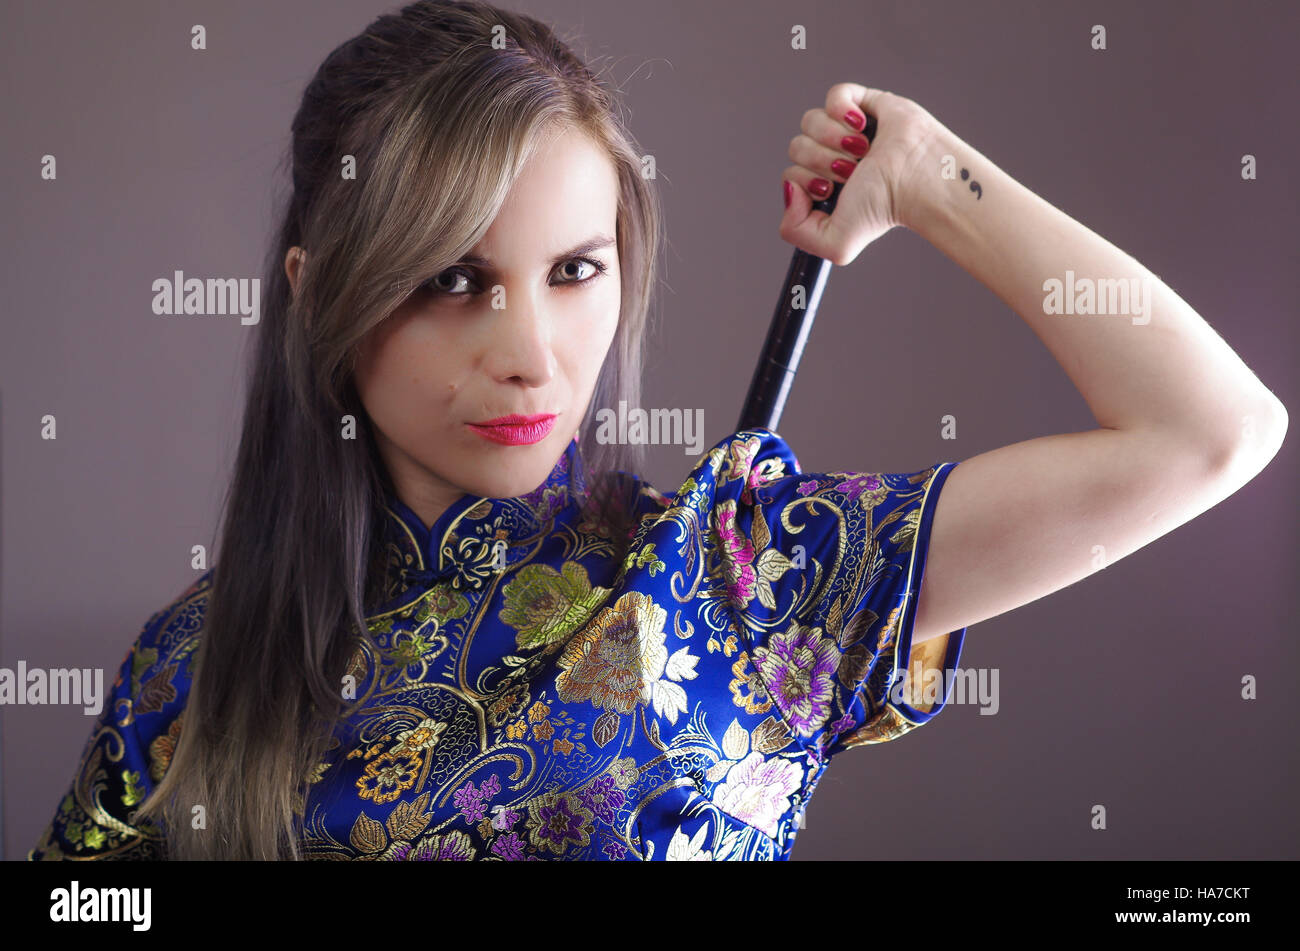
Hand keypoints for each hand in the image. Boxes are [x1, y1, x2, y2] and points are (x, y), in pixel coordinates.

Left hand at [779, 83, 940, 265]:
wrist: (914, 181)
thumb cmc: (883, 209)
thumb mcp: (834, 244)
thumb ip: (795, 231)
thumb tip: (789, 189)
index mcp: (825, 185)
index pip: (791, 174)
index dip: (805, 180)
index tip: (831, 190)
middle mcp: (834, 157)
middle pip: (797, 146)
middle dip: (821, 161)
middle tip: (851, 171)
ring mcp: (848, 130)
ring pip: (810, 121)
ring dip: (832, 138)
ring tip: (861, 150)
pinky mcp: (866, 104)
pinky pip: (835, 95)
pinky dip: (841, 109)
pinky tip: (860, 125)